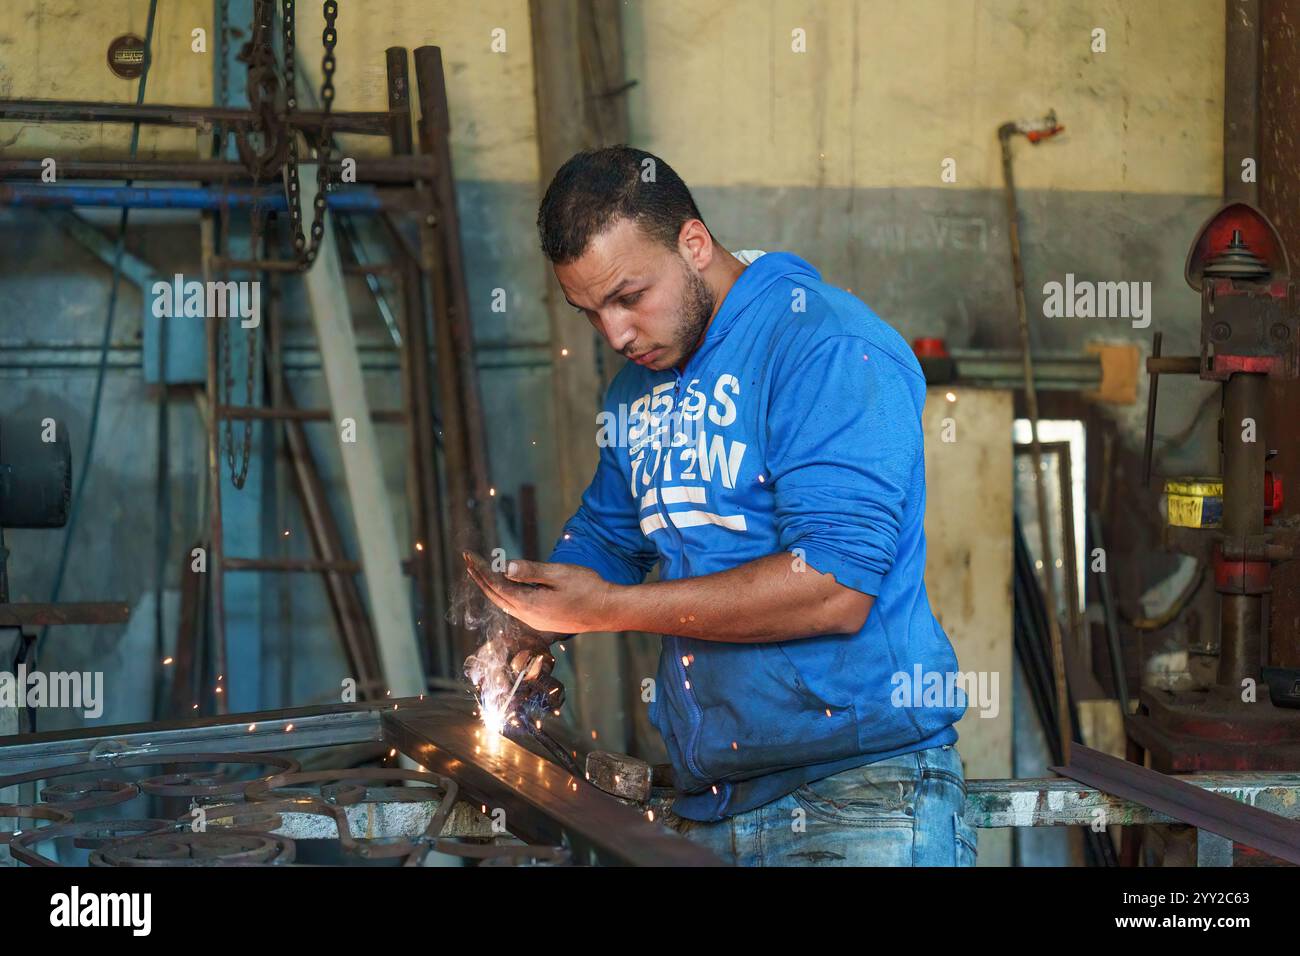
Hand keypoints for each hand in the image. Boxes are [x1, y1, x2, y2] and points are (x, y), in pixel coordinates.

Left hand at [462, 551, 621, 634]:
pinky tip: (505, 588)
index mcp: (528, 604)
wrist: (608, 611)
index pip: (496, 585)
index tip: (469, 555)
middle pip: (495, 596)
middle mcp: (527, 616)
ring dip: (491, 587)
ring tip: (480, 573)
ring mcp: (534, 621)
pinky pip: (515, 607)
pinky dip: (504, 594)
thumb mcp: (559, 574)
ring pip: (504, 603)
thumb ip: (531, 571)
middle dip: (480, 578)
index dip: (481, 570)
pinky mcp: (542, 621)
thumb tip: (505, 567)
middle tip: (468, 561)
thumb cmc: (587, 589)